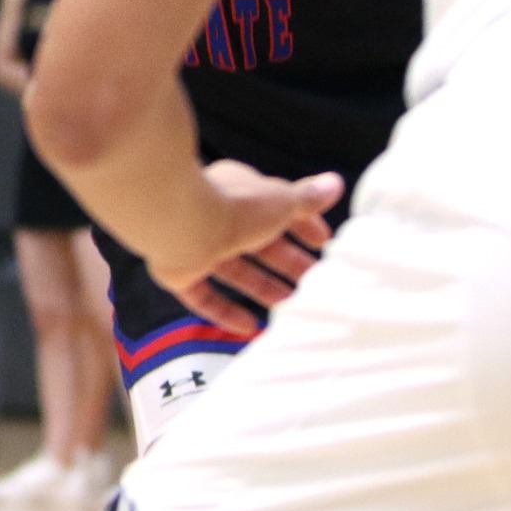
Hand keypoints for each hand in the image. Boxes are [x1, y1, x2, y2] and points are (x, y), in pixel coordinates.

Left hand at [145, 161, 343, 335]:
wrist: (178, 220)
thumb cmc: (234, 205)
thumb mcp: (281, 201)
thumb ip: (306, 198)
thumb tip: (334, 183)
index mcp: (239, 190)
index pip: (275, 208)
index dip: (302, 226)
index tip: (325, 243)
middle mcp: (214, 214)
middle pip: (257, 244)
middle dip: (288, 263)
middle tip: (315, 283)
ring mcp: (193, 242)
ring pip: (232, 270)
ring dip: (261, 288)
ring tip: (290, 307)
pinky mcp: (176, 270)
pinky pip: (202, 294)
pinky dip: (224, 310)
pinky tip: (248, 327)